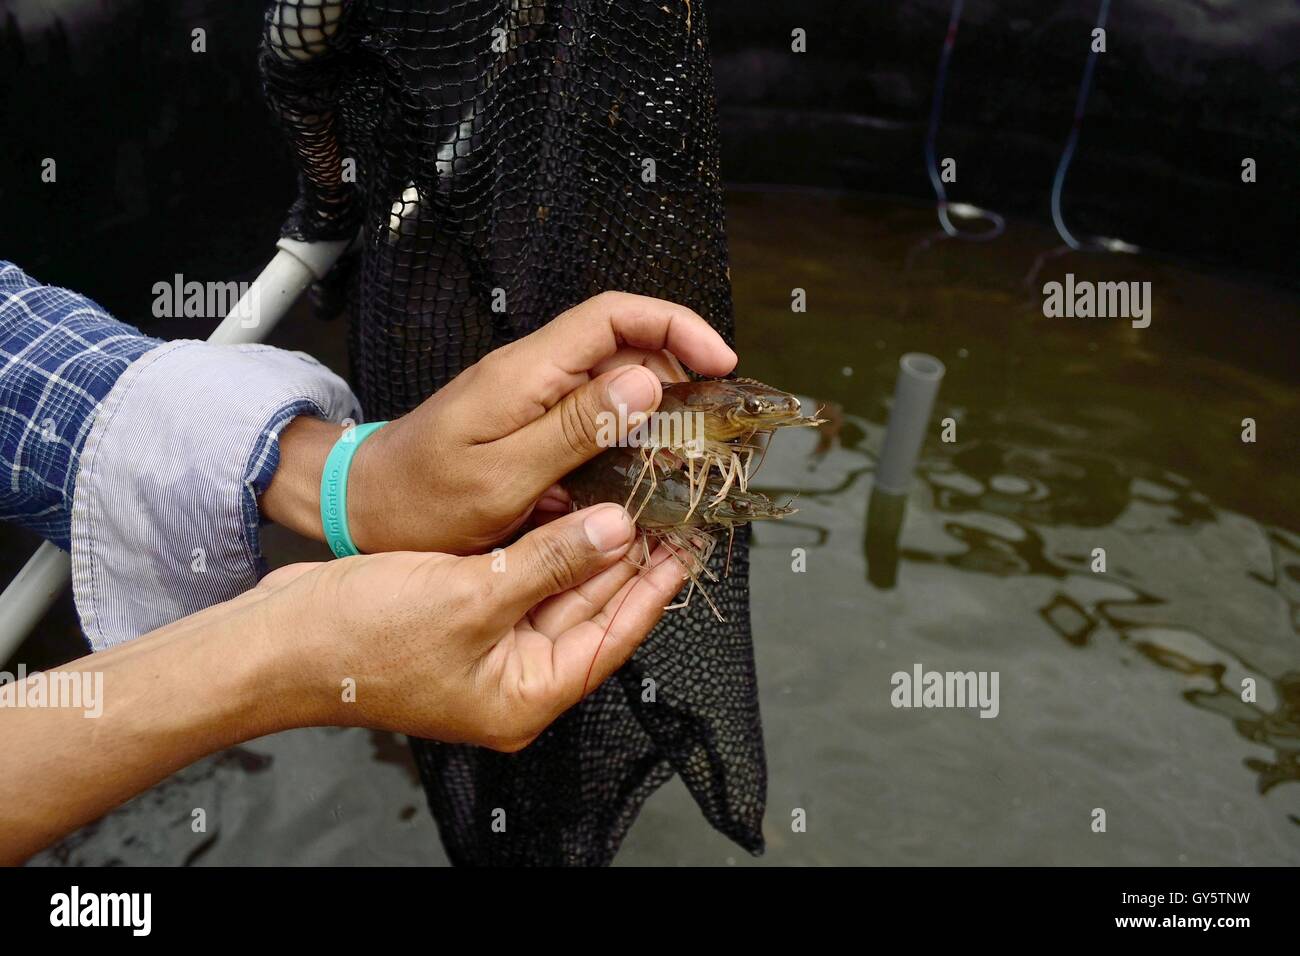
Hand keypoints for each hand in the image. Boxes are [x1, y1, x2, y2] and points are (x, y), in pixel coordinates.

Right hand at [0, 502, 685, 861]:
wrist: (275, 640)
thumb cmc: (359, 639)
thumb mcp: (471, 596)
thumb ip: (551, 563)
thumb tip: (616, 533)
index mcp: (527, 694)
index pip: (615, 635)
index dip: (655, 585)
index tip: (691, 543)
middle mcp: (515, 677)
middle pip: (591, 610)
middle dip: (627, 558)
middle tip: (668, 506)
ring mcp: (487, 649)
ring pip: (557, 589)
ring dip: (589, 545)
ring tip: (632, 495)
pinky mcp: (462, 618)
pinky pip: (520, 578)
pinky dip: (544, 545)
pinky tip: (569, 506)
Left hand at [261, 291, 734, 553]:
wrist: (361, 509)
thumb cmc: (419, 501)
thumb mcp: (502, 476)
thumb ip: (574, 430)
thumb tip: (645, 384)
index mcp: (526, 372)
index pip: (615, 317)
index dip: (676, 327)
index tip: (720, 362)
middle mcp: (532, 374)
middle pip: (623, 344)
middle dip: (681, 367)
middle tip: (718, 414)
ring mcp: (529, 398)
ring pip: (612, 381)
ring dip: (659, 404)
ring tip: (694, 442)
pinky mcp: (526, 424)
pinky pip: (589, 414)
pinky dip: (626, 432)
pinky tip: (644, 464)